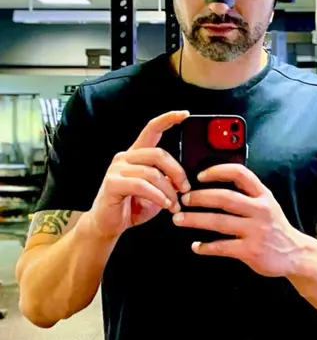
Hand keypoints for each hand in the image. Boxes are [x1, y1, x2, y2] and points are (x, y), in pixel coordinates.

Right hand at [88, 110, 190, 239]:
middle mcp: (125, 157)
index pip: (152, 129)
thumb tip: (184, 178)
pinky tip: (164, 205)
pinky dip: (157, 196)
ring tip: (173, 205)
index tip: (185, 114)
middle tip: (185, 189)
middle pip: (158, 154)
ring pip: (153, 173)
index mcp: (137, 155)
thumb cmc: (132, 207)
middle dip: (177, 172)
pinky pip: (142, 186)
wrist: (108, 225)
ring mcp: (116, 169)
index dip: (168, 119)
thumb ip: (167, 180)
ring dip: (168, 191)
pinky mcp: (112, 183)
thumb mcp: (156, 191)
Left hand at [172, 163, 308, 276]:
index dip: (217, 171)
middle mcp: (260, 210)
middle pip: (225, 198)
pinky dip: (206, 247)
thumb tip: (215, 183)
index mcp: (262, 195)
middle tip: (183, 199)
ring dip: (195, 220)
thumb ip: (247, 193)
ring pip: (219, 222)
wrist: (295, 253)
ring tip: (179, 219)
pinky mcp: (251, 251)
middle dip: (199, 197)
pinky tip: (196, 246)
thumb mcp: (267, 203)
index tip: (199, 176)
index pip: (240, 174)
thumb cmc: (274, 227)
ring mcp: (256, 231)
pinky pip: (222, 247)